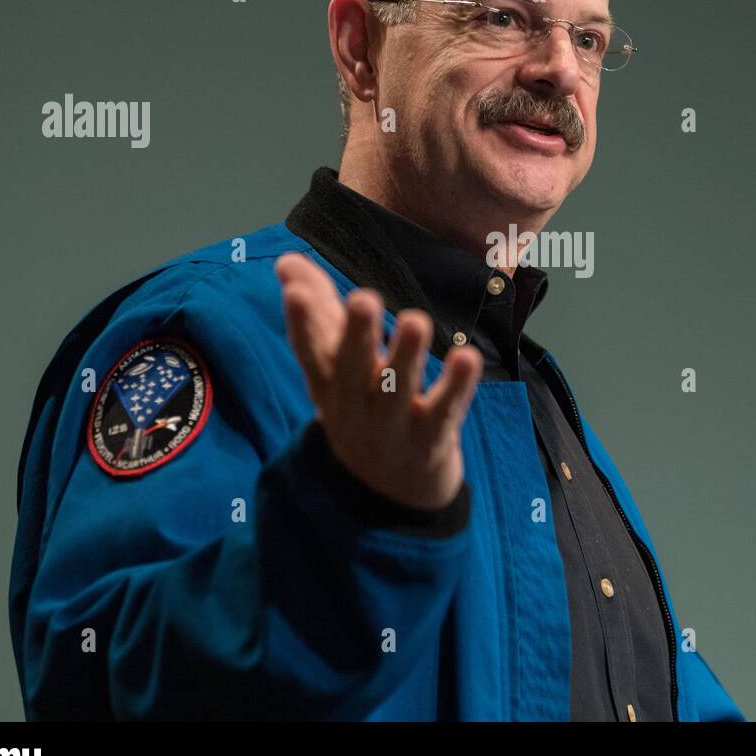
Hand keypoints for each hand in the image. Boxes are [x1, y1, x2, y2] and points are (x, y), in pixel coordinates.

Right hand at [273, 252, 482, 510]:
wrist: (390, 494)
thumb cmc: (361, 409)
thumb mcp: (333, 370)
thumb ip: (317, 312)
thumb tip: (288, 261)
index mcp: (327, 384)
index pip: (310, 351)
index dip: (301, 322)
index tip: (295, 292)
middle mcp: (354, 406)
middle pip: (352, 369)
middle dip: (356, 335)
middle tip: (364, 298)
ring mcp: (392, 426)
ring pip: (397, 389)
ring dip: (406, 356)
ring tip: (415, 319)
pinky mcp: (430, 440)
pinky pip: (445, 411)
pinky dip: (456, 386)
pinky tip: (467, 357)